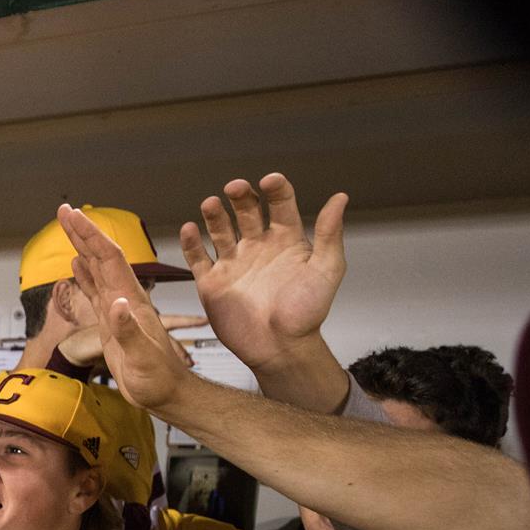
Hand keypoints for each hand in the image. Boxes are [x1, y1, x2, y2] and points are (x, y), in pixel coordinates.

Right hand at [58, 205, 199, 413]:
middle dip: (83, 232)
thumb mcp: (143, 358)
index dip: (90, 235)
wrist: (168, 394)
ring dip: (83, 247)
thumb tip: (116, 304)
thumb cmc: (159, 380)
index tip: (72, 215)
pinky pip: (96, 292)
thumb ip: (129, 331)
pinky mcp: (113, 324)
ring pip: (98, 270)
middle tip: (64, 211)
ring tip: (68, 229)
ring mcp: (119, 311)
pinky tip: (77, 266)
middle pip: (101, 257)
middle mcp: (125, 299)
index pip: (108, 259)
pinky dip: (85, 276)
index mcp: (131, 301)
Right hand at [178, 173, 346, 371]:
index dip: (275, 189)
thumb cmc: (307, 314)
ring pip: (220, 230)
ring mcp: (234, 264)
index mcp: (286, 241)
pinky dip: (191, 243)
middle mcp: (258, 247)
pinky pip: (198, 258)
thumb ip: (329, 234)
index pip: (280, 205)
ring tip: (210, 204)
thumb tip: (340, 197)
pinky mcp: (213, 283)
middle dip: (240, 197)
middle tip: (235, 188)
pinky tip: (189, 229)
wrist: (281, 348)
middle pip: (246, 211)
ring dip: (215, 215)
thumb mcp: (326, 270)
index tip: (270, 181)